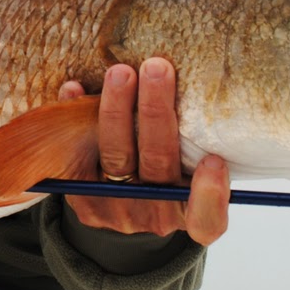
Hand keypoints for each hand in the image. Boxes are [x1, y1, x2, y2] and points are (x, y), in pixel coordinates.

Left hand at [62, 58, 229, 245]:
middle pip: (157, 163)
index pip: (206, 221)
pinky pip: (74, 155)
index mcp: (189, 215)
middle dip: (156, 113)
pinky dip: (75, 117)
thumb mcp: (190, 176)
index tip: (215, 162)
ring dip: (117, 109)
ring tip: (121, 72)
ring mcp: (113, 208)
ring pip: (116, 155)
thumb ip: (197, 148)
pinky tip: (74, 89)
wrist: (122, 209)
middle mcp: (153, 215)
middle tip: (157, 68)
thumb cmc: (169, 179)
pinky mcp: (79, 196)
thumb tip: (200, 85)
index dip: (210, 196)